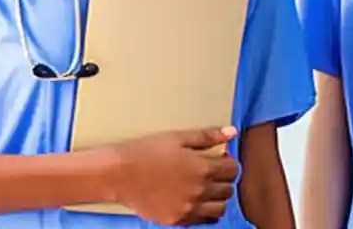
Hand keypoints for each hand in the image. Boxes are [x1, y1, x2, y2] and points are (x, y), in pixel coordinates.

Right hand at [109, 126, 239, 224]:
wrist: (119, 174)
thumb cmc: (146, 151)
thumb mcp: (177, 138)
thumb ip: (207, 136)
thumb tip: (231, 132)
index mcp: (202, 167)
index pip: (233, 169)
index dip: (228, 162)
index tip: (220, 158)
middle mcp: (200, 191)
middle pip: (229, 189)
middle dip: (224, 179)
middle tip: (212, 172)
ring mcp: (189, 208)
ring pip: (220, 208)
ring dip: (218, 198)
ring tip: (205, 188)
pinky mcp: (178, 219)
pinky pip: (203, 220)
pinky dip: (204, 212)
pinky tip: (194, 201)